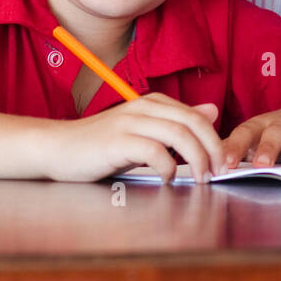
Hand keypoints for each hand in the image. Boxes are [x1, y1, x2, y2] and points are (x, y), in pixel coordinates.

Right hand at [45, 95, 224, 182]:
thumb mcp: (142, 129)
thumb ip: (175, 121)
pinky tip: (167, 179)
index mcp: (152, 102)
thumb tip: (211, 110)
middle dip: (212, 150)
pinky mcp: (118, 141)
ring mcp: (130, 122)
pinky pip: (154, 151)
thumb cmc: (100, 143)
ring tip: (198, 179)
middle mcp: (144, 107)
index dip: (215, 139)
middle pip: (192, 123)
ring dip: (195, 160)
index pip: (196, 116)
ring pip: (179, 135)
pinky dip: (168, 168)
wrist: (58, 147)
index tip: (222, 163)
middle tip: (217, 173)